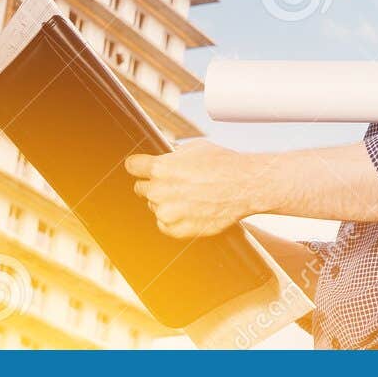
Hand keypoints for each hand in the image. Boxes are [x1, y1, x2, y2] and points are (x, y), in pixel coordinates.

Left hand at [125, 139, 258, 238]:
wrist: (244, 185)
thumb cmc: (223, 163)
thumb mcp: (194, 147)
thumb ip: (173, 155)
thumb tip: (165, 157)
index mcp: (160, 168)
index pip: (133, 167)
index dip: (139, 166)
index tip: (141, 168)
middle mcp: (159, 191)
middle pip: (141, 188)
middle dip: (154, 184)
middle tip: (174, 183)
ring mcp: (168, 213)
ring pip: (154, 207)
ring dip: (165, 202)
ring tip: (189, 196)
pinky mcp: (179, 229)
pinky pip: (164, 225)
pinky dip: (173, 220)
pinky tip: (189, 210)